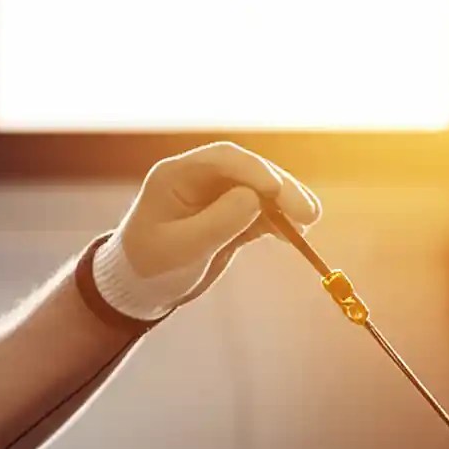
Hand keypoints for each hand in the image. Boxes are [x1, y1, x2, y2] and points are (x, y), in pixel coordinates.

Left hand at [96, 141, 321, 317]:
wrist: (138, 290)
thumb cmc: (149, 266)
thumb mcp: (180, 249)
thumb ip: (216, 222)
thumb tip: (254, 198)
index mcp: (176, 175)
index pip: (223, 158)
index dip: (254, 169)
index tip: (278, 189)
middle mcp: (199, 179)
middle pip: (248, 171)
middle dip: (281, 188)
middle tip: (308, 212)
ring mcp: (216, 197)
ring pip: (260, 190)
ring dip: (287, 203)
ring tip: (309, 221)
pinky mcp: (230, 217)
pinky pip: (261, 212)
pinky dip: (280, 221)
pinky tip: (296, 234)